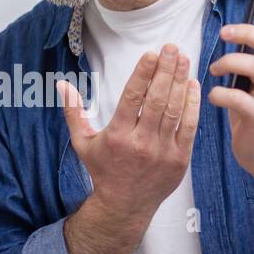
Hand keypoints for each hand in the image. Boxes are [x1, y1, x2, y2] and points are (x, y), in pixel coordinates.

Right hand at [55, 44, 200, 222]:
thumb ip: (74, 112)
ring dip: (180, 81)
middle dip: (165, 70)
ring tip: (182, 59)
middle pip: (156, 99)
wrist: (124, 206)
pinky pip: (189, 127)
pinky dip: (192, 105)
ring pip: (174, 110)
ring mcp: (163, 151)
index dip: (143, 73)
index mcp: (118, 136)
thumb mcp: (83, 143)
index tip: (150, 54)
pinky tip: (192, 85)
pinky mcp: (179, 159)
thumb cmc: (103, 170)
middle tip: (171, 48)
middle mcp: (141, 142)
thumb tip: (62, 85)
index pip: (132, 98)